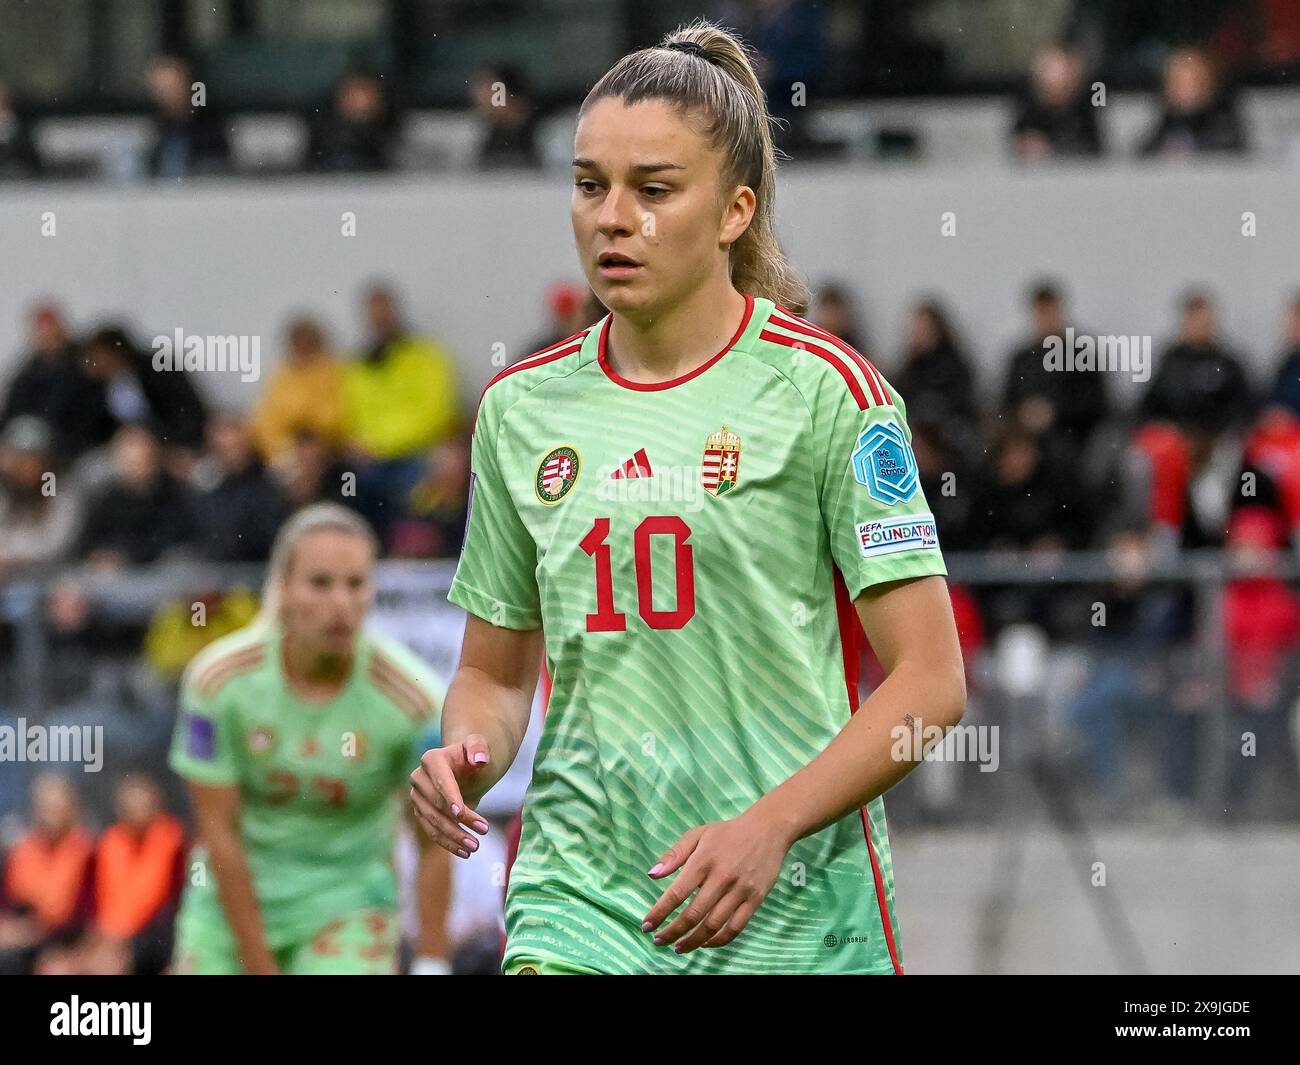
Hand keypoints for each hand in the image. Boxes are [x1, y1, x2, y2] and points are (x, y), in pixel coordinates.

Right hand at [409, 736, 492, 858]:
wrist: (462, 768)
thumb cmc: (472, 756)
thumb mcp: (479, 747)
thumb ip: (480, 748)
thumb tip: (480, 760)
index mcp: (431, 759)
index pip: (441, 780)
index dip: (450, 797)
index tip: (460, 813)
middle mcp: (418, 778)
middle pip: (437, 804)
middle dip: (460, 820)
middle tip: (484, 830)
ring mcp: (417, 797)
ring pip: (433, 821)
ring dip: (454, 836)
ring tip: (475, 846)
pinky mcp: (420, 813)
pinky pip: (431, 831)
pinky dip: (447, 843)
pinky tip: (464, 852)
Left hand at [641, 808, 793, 954]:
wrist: (767, 829)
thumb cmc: (727, 833)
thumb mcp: (697, 834)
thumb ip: (674, 854)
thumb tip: (652, 875)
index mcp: (703, 861)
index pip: (677, 893)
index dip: (659, 913)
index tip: (647, 926)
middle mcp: (721, 878)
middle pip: (693, 914)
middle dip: (672, 932)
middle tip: (659, 941)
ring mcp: (740, 891)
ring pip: (713, 926)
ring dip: (693, 941)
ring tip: (679, 947)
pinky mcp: (755, 900)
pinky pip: (735, 928)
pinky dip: (719, 941)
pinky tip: (705, 943)